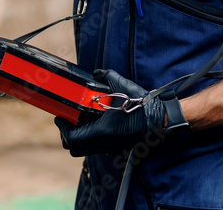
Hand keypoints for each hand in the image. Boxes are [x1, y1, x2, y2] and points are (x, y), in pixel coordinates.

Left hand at [54, 69, 187, 157]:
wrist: (162, 119)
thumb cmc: (142, 105)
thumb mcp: (121, 85)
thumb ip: (105, 76)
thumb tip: (96, 73)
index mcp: (102, 132)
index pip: (71, 138)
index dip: (62, 128)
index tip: (60, 117)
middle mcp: (105, 144)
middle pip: (74, 149)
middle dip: (67, 136)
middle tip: (67, 121)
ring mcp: (111, 148)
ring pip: (86, 150)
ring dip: (79, 138)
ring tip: (80, 121)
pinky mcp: (117, 147)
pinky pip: (97, 148)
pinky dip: (90, 138)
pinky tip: (95, 123)